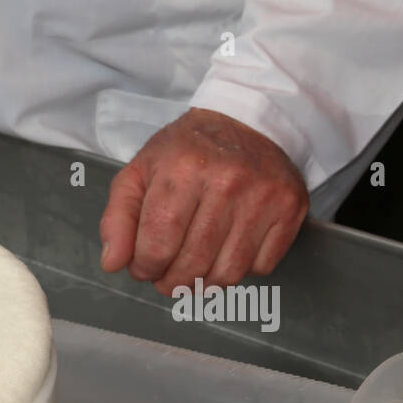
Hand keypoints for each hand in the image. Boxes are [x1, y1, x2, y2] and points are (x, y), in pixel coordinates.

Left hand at [98, 108, 308, 295]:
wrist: (247, 120)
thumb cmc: (186, 151)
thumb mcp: (139, 173)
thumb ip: (117, 219)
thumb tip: (112, 264)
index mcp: (183, 171)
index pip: (157, 246)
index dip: (145, 268)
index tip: (144, 266)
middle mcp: (228, 183)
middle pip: (192, 265)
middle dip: (170, 282)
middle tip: (165, 274)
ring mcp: (264, 196)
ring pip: (227, 274)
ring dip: (203, 283)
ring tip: (192, 268)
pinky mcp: (291, 208)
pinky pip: (261, 266)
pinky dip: (240, 269)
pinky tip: (226, 249)